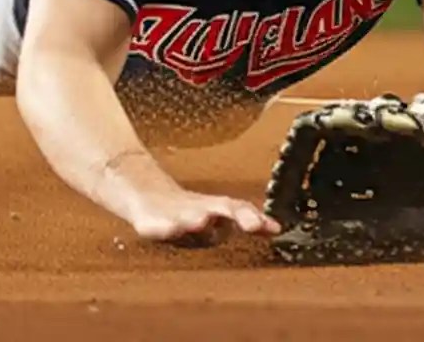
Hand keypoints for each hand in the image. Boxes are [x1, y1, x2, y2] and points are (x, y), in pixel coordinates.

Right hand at [127, 188, 280, 246]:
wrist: (145, 194)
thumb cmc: (187, 210)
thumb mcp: (217, 214)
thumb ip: (244, 218)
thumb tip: (277, 228)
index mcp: (214, 208)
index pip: (239, 209)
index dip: (253, 216)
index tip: (272, 228)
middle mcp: (198, 210)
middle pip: (220, 209)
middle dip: (236, 215)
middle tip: (253, 224)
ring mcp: (174, 216)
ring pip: (188, 219)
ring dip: (197, 220)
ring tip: (203, 220)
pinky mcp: (150, 223)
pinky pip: (155, 228)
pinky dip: (161, 228)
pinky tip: (164, 229)